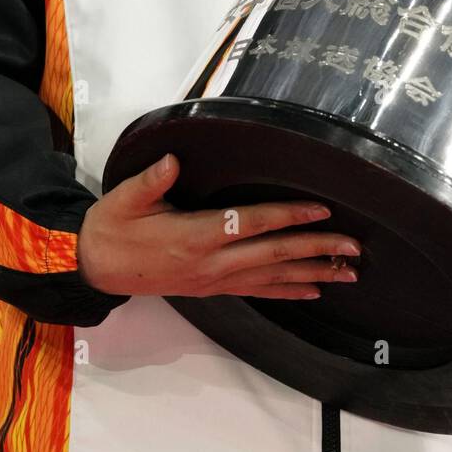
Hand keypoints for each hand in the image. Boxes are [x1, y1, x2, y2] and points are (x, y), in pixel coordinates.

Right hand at [77, 153, 360, 300]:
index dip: (288, 217)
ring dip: (313, 274)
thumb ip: (152, 180)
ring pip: (273, 278)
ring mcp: (214, 279)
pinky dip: (288, 291)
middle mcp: (212, 262)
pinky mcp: (213, 288)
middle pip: (274, 255)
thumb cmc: (114, 226)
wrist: (96, 266)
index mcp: (195, 235)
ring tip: (348, 274)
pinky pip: (258, 291)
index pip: (252, 224)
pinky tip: (313, 290)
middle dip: (317, 250)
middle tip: (355, 248)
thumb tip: (173, 160)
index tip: (322, 211)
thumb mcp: (126, 198)